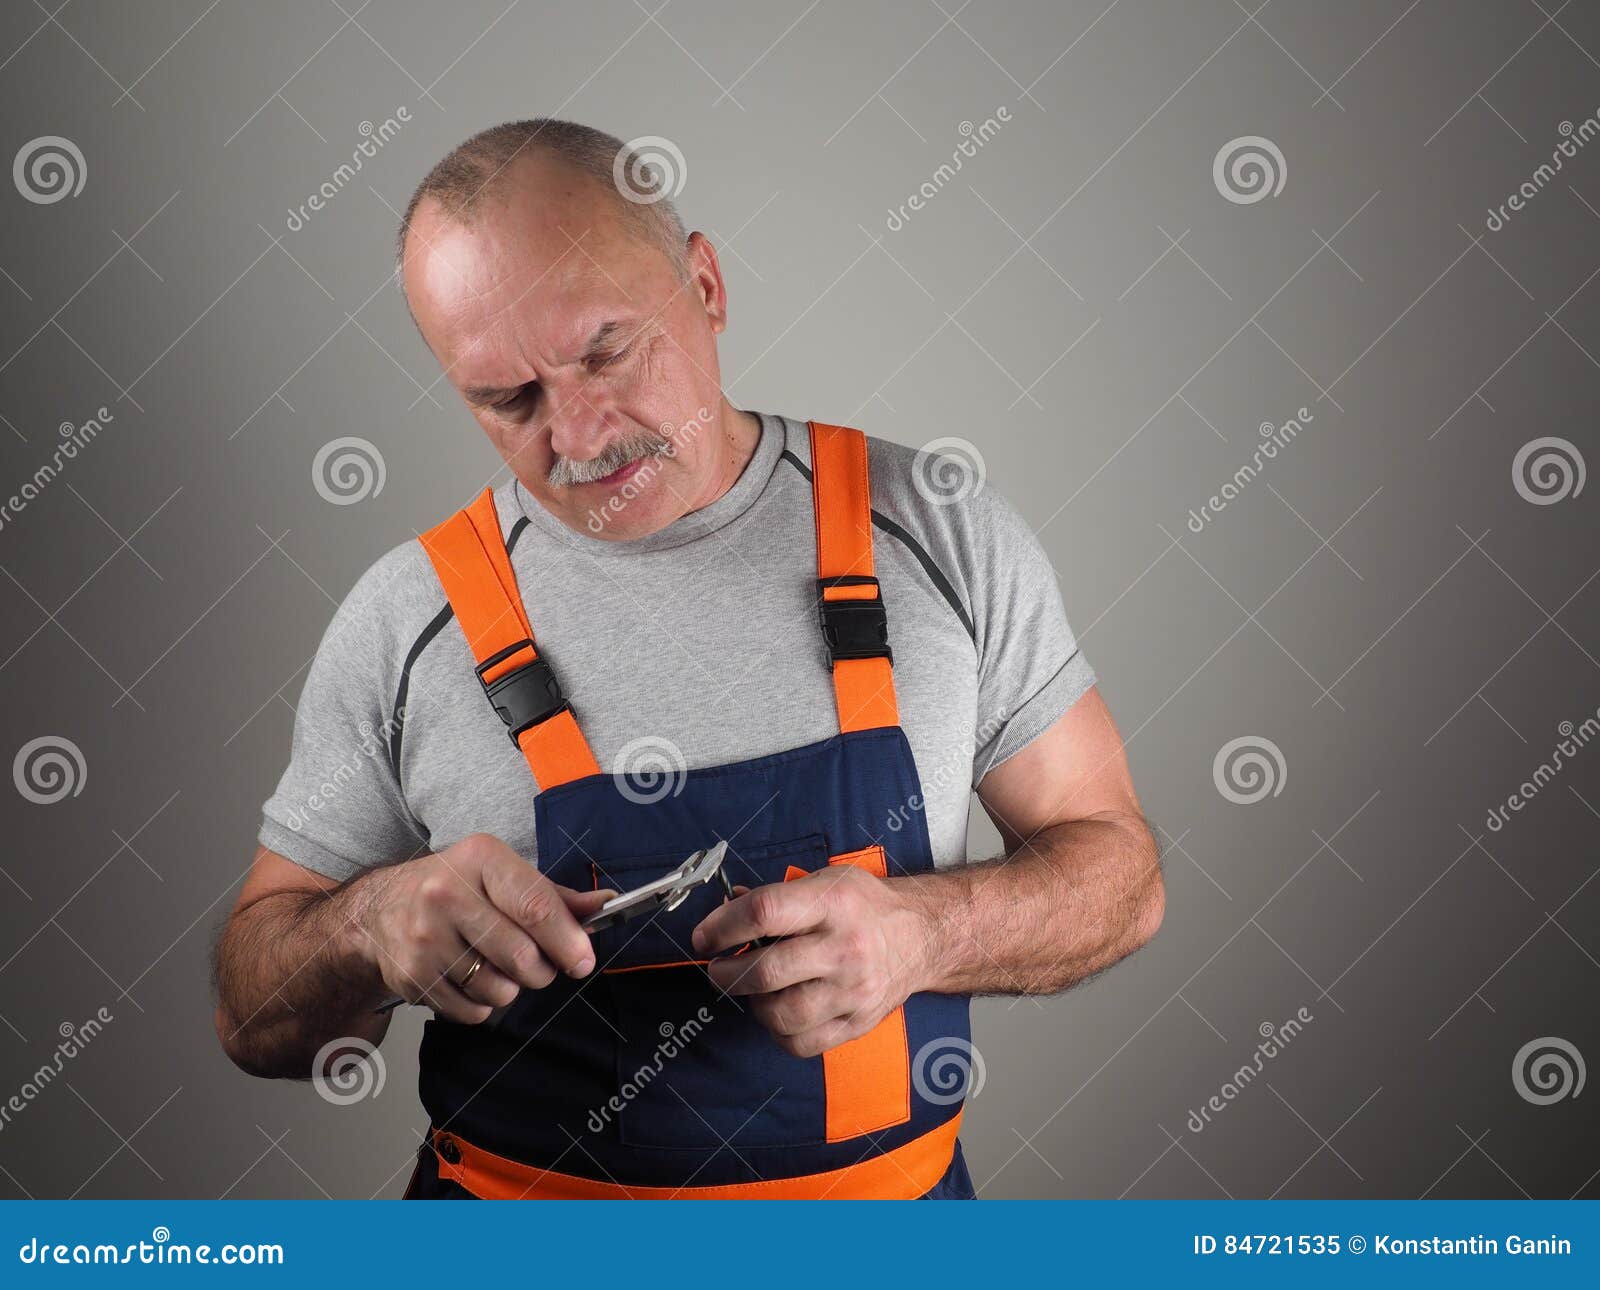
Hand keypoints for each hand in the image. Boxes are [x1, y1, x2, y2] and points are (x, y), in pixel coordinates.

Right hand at [353, 832, 612, 1023]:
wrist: (378, 911)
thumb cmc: (453, 888)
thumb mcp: (500, 876)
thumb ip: (552, 895)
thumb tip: (605, 905)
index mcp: (480, 858)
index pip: (534, 906)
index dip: (567, 940)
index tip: (583, 960)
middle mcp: (446, 893)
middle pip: (522, 955)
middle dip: (542, 970)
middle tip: (537, 964)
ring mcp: (425, 937)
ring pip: (500, 989)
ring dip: (510, 988)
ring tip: (493, 965)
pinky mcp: (411, 976)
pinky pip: (473, 1011)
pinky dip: (482, 1004)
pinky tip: (467, 977)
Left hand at [691, 866, 931, 1057]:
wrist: (922, 936)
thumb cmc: (865, 906)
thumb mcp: (824, 881)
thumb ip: (774, 898)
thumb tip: (724, 911)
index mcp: (832, 904)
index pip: (764, 914)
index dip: (722, 927)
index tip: (704, 937)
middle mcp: (845, 949)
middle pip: (767, 971)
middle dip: (727, 974)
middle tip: (718, 969)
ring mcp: (853, 991)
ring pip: (781, 1014)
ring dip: (753, 1004)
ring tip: (754, 990)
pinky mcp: (857, 1023)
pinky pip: (801, 1043)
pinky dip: (778, 1031)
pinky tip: (779, 1011)